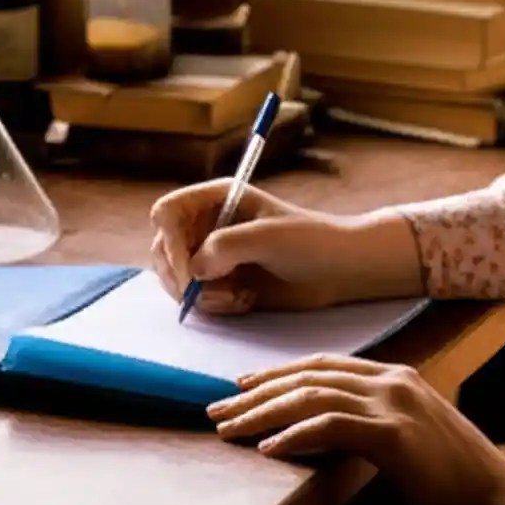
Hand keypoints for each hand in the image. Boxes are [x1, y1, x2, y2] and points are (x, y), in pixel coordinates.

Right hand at [149, 178, 424, 315]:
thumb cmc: (312, 241)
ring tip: (237, 297)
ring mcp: (213, 254)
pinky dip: (215, 306)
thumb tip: (193, 268)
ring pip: (176, 279)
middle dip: (180, 277)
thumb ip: (229, 245)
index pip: (167, 213)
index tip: (189, 271)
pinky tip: (244, 302)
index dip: (169, 242)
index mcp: (216, 198)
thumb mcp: (271, 237)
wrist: (341, 269)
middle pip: (163, 250)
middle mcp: (208, 224)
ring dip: (200, 295)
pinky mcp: (222, 282)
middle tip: (204, 295)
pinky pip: (198, 299)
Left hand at [207, 354, 504, 504]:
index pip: (326, 364)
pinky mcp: (395, 435)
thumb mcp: (412, 437)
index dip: (280, 372)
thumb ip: (374, 422)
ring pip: (312, 397)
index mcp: (399, 377)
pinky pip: (331, 427)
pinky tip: (268, 448)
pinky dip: (295, 436)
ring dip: (263, 413)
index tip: (243, 385)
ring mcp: (396, 404)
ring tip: (229, 428)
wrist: (500, 499)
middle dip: (258, 391)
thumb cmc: (456, 478)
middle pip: (310, 376)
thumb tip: (326, 428)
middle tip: (218, 408)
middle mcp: (394, 381)